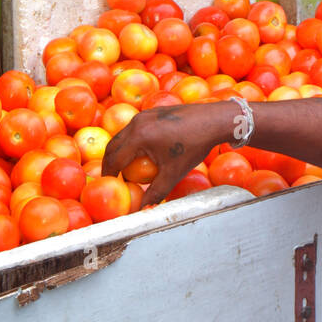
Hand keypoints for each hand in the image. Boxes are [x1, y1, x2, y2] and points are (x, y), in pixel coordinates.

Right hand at [101, 102, 231, 206]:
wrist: (212, 121)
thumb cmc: (193, 146)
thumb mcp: (173, 173)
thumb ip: (156, 192)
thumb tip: (143, 210)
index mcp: (139, 137)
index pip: (115, 159)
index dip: (110, 174)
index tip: (109, 185)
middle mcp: (137, 122)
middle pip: (114, 145)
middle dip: (110, 162)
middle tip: (112, 178)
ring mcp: (144, 114)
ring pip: (123, 135)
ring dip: (120, 151)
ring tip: (124, 167)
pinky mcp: (152, 112)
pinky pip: (134, 128)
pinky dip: (131, 141)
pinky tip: (140, 153)